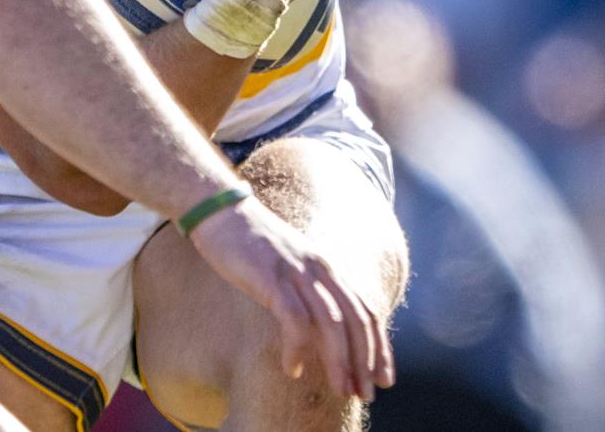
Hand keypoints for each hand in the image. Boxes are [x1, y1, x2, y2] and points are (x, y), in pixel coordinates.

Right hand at [186, 195, 394, 398]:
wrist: (221, 211)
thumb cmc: (251, 245)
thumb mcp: (289, 268)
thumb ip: (307, 293)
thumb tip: (319, 331)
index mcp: (327, 268)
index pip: (365, 311)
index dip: (379, 347)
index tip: (383, 377)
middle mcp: (319, 269)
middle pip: (355, 320)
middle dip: (365, 360)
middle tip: (366, 393)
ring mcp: (296, 272)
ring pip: (331, 322)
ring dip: (339, 360)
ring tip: (341, 388)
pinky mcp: (271, 276)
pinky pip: (292, 318)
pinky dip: (297, 346)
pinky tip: (292, 368)